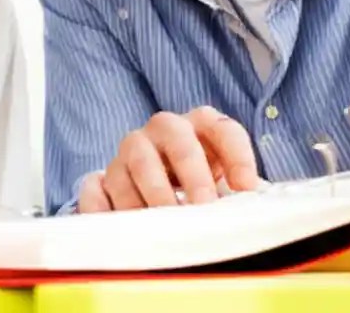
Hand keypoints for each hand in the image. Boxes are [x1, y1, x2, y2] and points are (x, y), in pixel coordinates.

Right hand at [78, 107, 259, 211]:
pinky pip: (94, 187)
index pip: (224, 129)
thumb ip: (236, 187)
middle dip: (191, 172)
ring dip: (151, 194)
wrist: (153, 181)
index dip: (238, 156)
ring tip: (165, 225)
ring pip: (133, 159)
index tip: (247, 189)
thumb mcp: (222, 178)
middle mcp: (163, 130)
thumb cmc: (198, 181)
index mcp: (201, 124)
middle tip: (203, 205)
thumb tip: (255, 206)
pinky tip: (118, 226)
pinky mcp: (103, 177)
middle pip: (174, 135)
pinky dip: (104, 207)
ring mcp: (129, 151)